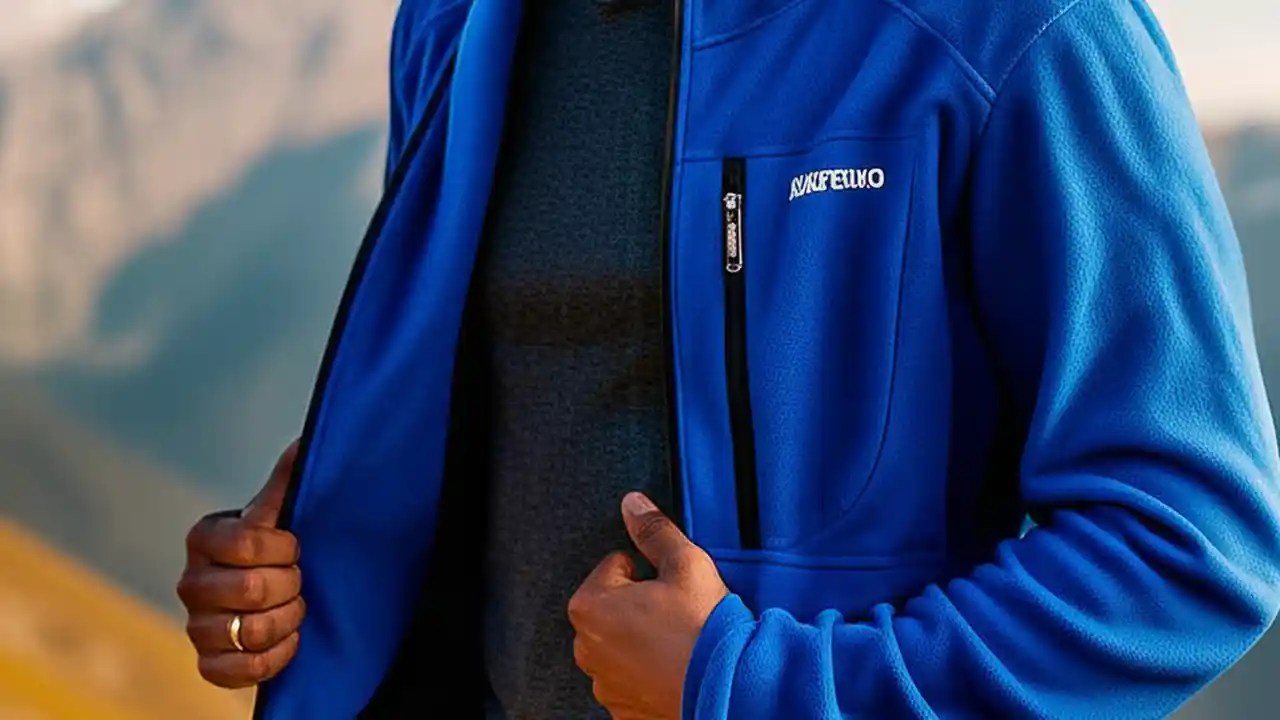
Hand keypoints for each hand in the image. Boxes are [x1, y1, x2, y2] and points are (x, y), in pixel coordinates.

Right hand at [177, 441, 303, 687]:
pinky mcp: (208, 663)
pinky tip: (287, 639)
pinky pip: (242, 671)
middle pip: (252, 589)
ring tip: (294, 608)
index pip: (248, 543)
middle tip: (298, 579)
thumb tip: (307, 440)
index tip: (295, 547)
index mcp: (205, 537)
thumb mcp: (284, 512)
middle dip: (291, 585)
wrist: (275, 594)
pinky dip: (275, 657)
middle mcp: (190, 582)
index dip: (284, 549)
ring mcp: (195, 626)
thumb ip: (291, 480)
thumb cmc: (280, 546)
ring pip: (250, 631)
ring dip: (288, 620)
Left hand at [569, 493, 729, 719]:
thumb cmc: (704, 628)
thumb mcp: (686, 565)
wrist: (730, 690)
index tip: (670, 587)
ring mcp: (603, 683)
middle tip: (677, 613)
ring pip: (622, 644)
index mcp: (591, 606)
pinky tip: (675, 669)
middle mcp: (586, 648)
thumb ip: (654, 531)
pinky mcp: (623, 709)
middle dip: (640, 605)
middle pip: (614, 607)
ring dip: (643, 640)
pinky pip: (632, 679)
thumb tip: (633, 504)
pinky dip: (649, 673)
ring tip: (678, 643)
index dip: (648, 570)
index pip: (615, 566)